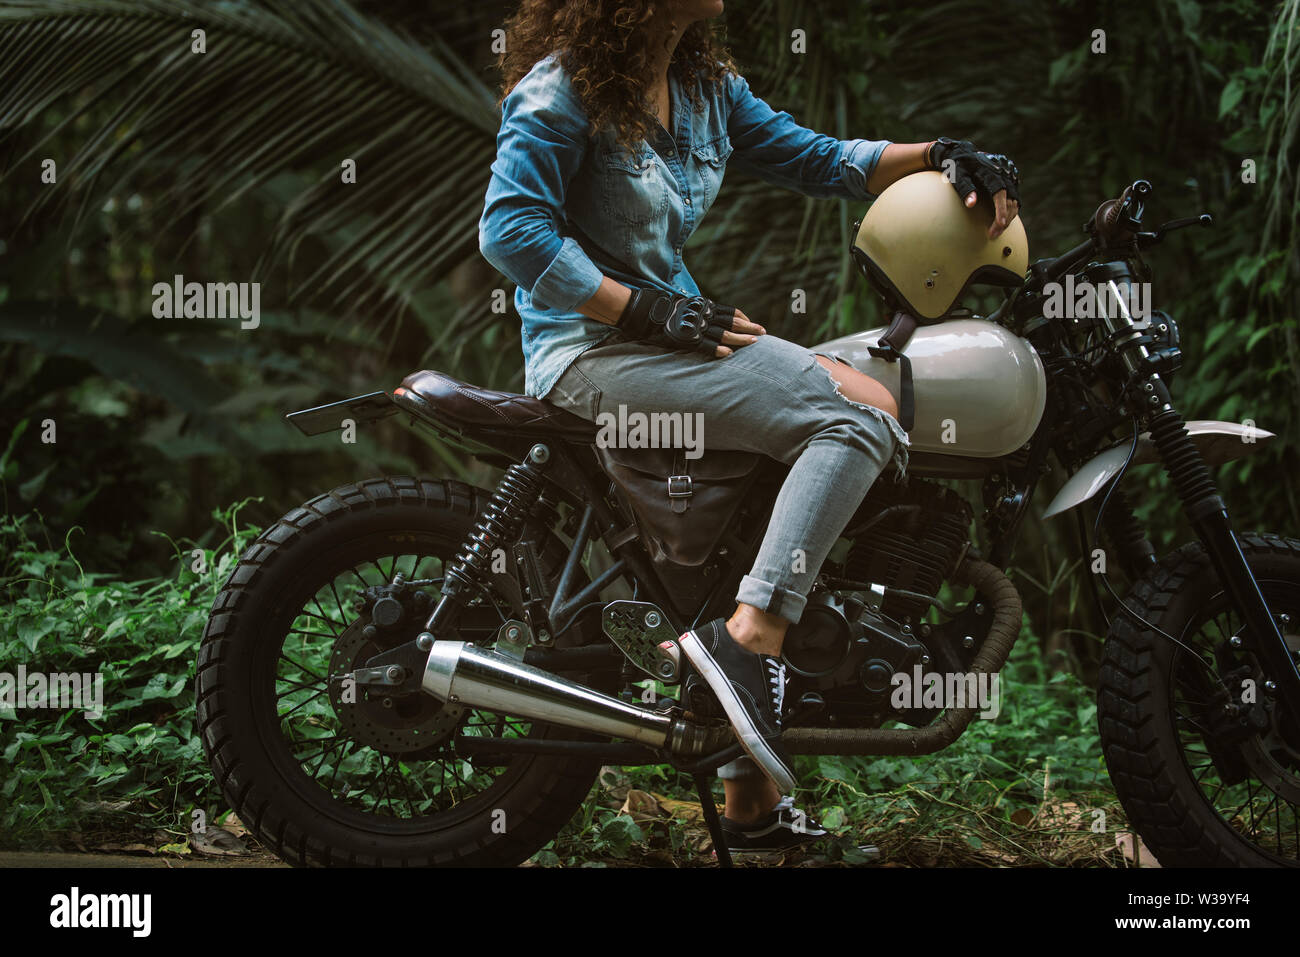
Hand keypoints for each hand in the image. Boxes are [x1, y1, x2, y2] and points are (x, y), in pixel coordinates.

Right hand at [617, 288, 764, 356]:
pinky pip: (706, 345)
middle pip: (732, 322)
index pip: (728, 311)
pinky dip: (718, 349)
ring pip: (724, 333)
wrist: (647, 311)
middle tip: (763, 332)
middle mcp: (704, 315)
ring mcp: (697, 327)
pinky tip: (729, 354)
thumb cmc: (664, 309)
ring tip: (754, 343)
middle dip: (749, 327)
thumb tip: (706, 313)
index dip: (742, 317)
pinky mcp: (687, 338)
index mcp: (704, 306)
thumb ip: (698, 310)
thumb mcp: (685, 305)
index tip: (751, 321)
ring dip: (740, 338)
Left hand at [927, 138, 1021, 238]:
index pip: (999, 192)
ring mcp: (1008, 177)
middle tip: (993, 235)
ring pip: (1014, 201)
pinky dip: (1010, 211)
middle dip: (1004, 219)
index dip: (1001, 209)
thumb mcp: (957, 175)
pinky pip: (1014, 199)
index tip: (1001, 223)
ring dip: (1008, 217)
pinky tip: (1001, 222)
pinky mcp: (1009, 181)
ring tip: (995, 232)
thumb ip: (965, 188)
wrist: (963, 153)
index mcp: (990, 171)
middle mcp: (1003, 173)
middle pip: (1010, 200)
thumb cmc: (957, 166)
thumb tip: (971, 204)